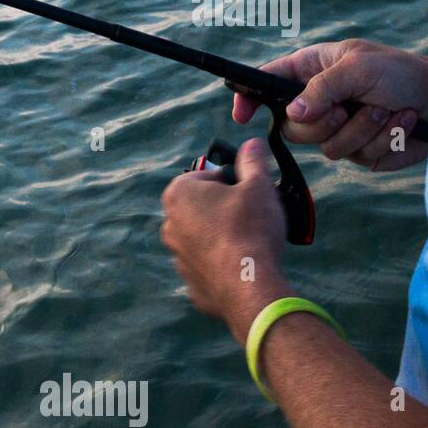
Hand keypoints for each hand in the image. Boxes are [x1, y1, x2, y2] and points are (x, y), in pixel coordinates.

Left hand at [161, 138, 291, 341]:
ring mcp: (176, 255)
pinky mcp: (189, 281)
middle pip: (202, 207)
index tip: (248, 191)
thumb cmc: (250, 227)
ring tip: (252, 241)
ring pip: (204, 237)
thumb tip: (252, 144)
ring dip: (224, 235)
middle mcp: (169, 224)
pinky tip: (244, 264)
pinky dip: (223, 263)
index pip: (204, 176)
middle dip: (226, 208)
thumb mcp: (258, 186)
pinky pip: (208, 265)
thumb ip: (253, 161)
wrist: (249, 284)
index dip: (230, 181)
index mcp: (178, 194)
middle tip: (253, 215)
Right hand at [232, 40, 427, 170]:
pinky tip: (399, 123)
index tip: (242, 115)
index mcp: (310, 71)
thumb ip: (322, 88)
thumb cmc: (401, 72)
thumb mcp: (358, 67)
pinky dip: (382, 141)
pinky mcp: (359, 150)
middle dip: (323, 123)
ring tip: (387, 111)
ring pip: (325, 147)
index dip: (248, 98)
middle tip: (347, 109)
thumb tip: (294, 112)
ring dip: (363, 130)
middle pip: (292, 128)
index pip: (265, 83)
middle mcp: (319, 101)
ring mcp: (337, 129)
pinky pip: (356, 157)